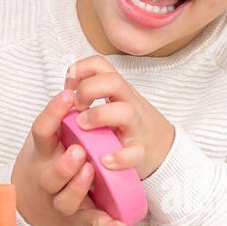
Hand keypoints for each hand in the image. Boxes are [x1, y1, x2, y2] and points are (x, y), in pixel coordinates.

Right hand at [11, 88, 129, 225]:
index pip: (41, 131)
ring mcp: (60, 200)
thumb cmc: (41, 163)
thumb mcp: (42, 139)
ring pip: (67, 199)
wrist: (25, 204)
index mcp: (41, 153)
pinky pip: (92, 223)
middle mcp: (47, 178)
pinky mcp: (76, 218)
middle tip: (80, 150)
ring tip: (92, 173)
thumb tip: (75, 77)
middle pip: (51, 173)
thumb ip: (57, 116)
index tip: (67, 96)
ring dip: (78, 187)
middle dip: (65, 163)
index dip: (52, 114)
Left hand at [65, 54, 174, 180]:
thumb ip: (91, 94)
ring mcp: (136, 126)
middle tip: (76, 107)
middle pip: (114, 81)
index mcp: (117, 90)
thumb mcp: (111, 102)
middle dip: (89, 89)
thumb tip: (64, 93)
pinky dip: (119, 157)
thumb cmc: (126, 123)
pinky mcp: (140, 151)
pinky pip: (134, 152)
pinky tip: (105, 161)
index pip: (100, 64)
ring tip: (84, 127)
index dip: (80, 69)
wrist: (162, 147)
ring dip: (99, 116)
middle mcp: (128, 103)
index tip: (69, 86)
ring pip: (125, 112)